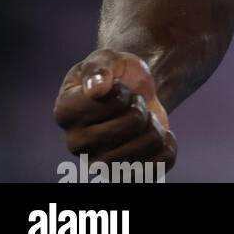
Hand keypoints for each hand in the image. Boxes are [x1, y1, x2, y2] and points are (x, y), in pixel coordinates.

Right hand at [54, 49, 176, 170]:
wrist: (131, 93)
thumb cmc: (114, 73)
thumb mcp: (106, 57)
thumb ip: (99, 68)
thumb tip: (96, 88)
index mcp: (66, 112)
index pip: (111, 103)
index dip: (124, 91)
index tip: (116, 86)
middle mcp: (76, 144)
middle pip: (133, 123)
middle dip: (141, 106)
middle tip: (132, 103)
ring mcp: (98, 165)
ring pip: (149, 144)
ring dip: (154, 124)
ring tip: (141, 119)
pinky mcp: (122, 176)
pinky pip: (159, 166)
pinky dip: (167, 146)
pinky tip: (158, 136)